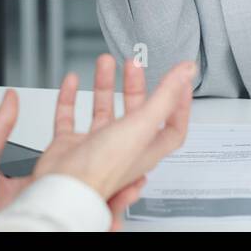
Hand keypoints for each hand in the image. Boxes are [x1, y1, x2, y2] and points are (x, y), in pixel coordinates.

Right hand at [35, 54, 194, 228]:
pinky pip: (69, 117)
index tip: (178, 83)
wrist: (64, 186)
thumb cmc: (103, 167)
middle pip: (135, 113)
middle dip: (135, 86)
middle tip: (133, 65)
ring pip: (102, 111)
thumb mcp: (142, 125)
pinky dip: (70, 98)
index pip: (171, 127)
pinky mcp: (69, 145)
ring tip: (105, 64)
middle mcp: (122, 148)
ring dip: (104, 86)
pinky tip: (72, 81)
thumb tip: (187, 71)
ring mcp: (95, 146)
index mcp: (146, 148)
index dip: (178, 105)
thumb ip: (166, 96)